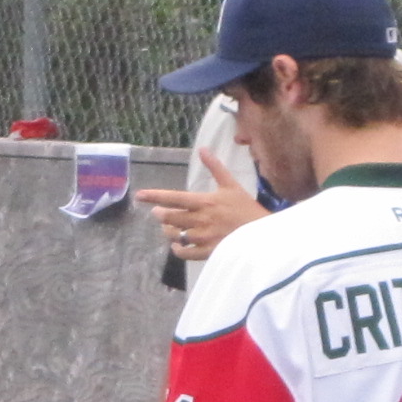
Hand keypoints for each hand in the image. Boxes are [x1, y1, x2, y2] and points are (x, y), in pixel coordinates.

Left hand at [134, 152, 269, 260]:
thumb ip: (215, 167)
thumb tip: (202, 149)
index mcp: (205, 202)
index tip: (139, 195)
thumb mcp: (231, 185)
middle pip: (170, 218)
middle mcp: (201, 219)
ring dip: (169, 231)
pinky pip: (184, 252)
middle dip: (161, 215)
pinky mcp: (207, 251)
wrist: (262, 234)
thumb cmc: (246, 209)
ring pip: (175, 235)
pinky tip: (177, 245)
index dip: (154, 196)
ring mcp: (203, 237)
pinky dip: (177, 249)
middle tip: (159, 213)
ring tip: (169, 228)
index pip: (173, 198)